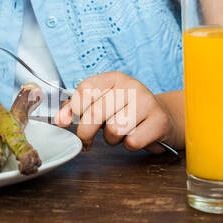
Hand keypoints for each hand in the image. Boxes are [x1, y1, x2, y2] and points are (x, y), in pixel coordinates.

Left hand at [54, 71, 175, 154]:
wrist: (163, 117)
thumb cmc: (127, 111)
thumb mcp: (103, 103)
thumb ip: (78, 108)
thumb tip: (59, 119)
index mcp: (114, 78)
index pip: (85, 89)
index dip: (73, 109)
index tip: (68, 122)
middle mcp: (131, 86)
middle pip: (96, 113)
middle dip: (86, 133)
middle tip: (86, 141)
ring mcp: (147, 101)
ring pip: (114, 130)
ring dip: (112, 139)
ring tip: (121, 133)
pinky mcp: (159, 121)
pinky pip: (132, 142)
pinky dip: (130, 145)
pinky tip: (136, 136)